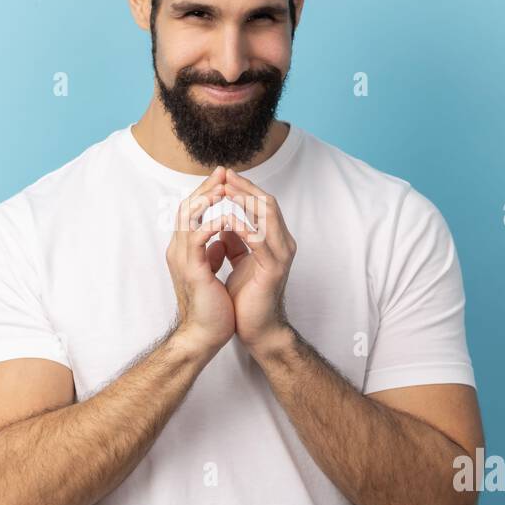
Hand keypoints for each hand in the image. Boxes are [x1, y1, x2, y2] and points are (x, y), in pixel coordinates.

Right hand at [166, 166, 236, 354]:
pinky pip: (197, 239)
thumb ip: (213, 253)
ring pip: (188, 218)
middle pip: (188, 207)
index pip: (193, 211)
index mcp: (185, 249)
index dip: (207, 192)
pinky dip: (210, 224)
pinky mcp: (192, 271)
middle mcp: (179, 250)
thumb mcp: (212, 272)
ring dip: (206, 199)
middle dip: (206, 187)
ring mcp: (183, 259)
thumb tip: (221, 240)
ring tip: (222, 185)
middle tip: (223, 171)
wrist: (205, 337)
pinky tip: (225, 217)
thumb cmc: (212, 307)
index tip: (224, 178)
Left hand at [219, 168, 296, 353]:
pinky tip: (227, 220)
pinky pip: (260, 242)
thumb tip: (223, 223)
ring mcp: (281, 255)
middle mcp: (282, 243)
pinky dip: (244, 227)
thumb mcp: (238, 262)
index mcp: (274, 240)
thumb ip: (235, 242)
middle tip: (224, 174)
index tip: (222, 176)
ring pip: (267, 216)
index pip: (261, 204)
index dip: (243, 188)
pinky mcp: (274, 269)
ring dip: (245, 200)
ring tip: (225, 189)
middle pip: (266, 204)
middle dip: (244, 187)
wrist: (256, 329)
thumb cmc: (247, 298)